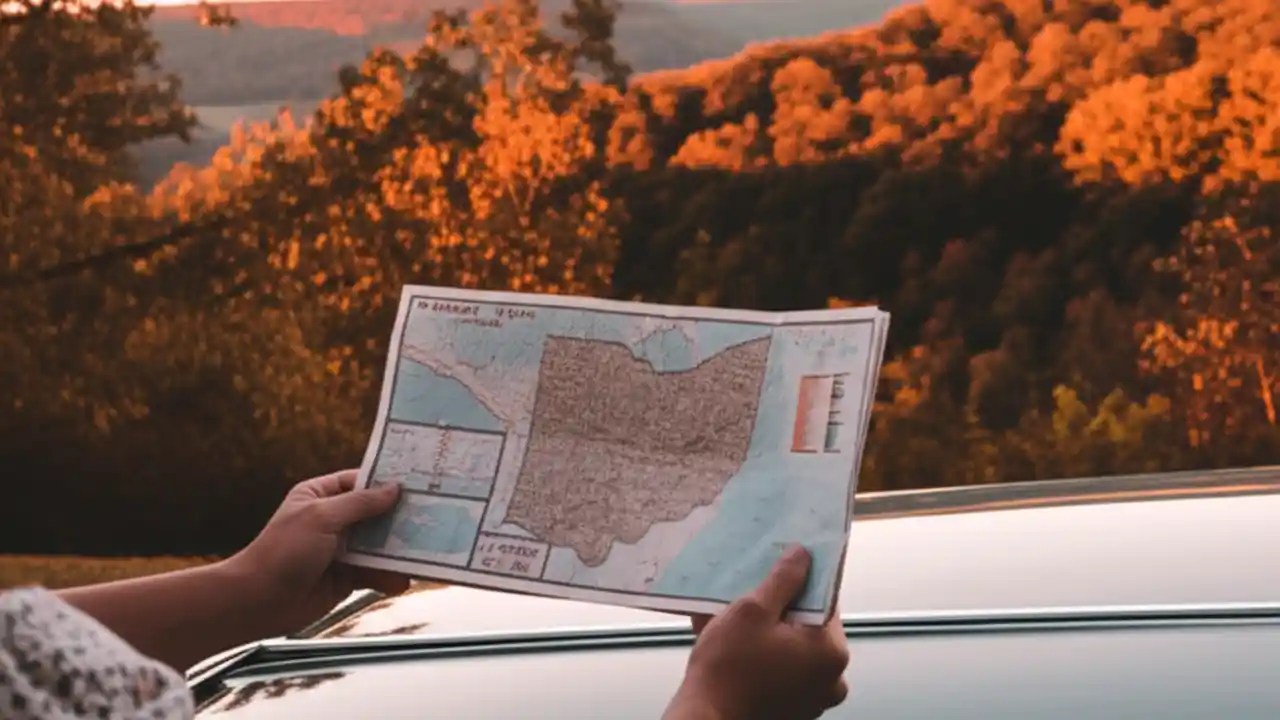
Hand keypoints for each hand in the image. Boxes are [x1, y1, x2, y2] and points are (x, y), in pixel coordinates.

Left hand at [227, 469, 411, 634]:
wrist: (257, 602)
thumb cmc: (282, 551)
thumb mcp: (321, 517)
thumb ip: (360, 504)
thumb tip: (394, 489)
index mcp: (319, 496)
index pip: (359, 482)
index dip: (386, 482)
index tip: (417, 482)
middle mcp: (332, 520)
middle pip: (374, 514)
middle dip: (399, 517)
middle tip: (432, 515)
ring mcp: (340, 550)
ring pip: (378, 545)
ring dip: (398, 550)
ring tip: (425, 550)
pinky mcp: (346, 577)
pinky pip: (374, 572)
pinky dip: (388, 576)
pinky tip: (403, 580)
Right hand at [665, 546, 849, 719]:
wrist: (705, 719)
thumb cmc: (727, 670)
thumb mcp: (751, 611)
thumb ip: (783, 580)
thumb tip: (802, 556)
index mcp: (831, 651)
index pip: (826, 599)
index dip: (801, 580)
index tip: (781, 569)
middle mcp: (831, 678)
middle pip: (809, 625)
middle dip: (779, 608)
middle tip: (750, 596)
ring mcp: (813, 697)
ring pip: (793, 648)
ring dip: (768, 631)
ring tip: (733, 618)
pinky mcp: (793, 709)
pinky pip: (783, 670)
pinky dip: (764, 655)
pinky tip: (734, 642)